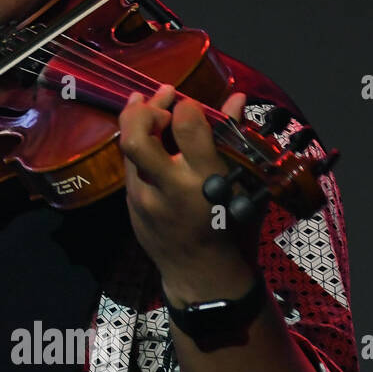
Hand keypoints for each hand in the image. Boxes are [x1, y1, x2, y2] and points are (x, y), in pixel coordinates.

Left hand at [117, 83, 261, 306]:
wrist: (203, 273)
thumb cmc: (233, 225)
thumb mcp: (245, 184)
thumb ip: (235, 139)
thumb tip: (236, 98)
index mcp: (207, 180)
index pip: (188, 129)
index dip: (186, 106)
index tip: (190, 104)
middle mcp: (171, 188)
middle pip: (139, 139)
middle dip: (143, 111)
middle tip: (160, 99)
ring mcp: (145, 199)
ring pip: (127, 150)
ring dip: (135, 121)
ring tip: (148, 103)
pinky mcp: (131, 206)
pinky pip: (128, 167)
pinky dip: (137, 147)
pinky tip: (148, 135)